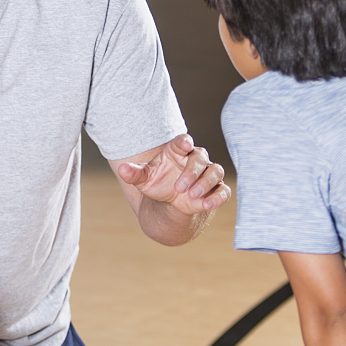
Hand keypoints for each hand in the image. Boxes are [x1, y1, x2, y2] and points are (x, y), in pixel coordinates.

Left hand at [114, 134, 229, 215]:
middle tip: (180, 187)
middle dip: (192, 172)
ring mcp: (207, 174)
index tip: (186, 144)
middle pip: (200, 158)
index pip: (183, 142)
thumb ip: (134, 174)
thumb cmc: (158, 182)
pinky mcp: (215, 190)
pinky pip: (223, 190)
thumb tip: (121, 170)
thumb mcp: (144, 179)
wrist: (170, 200)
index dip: (185, 142)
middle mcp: (195, 160)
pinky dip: (218, 197)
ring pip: (215, 171)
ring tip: (193, 195)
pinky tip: (207, 204)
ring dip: (205, 183)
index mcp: (178, 151)